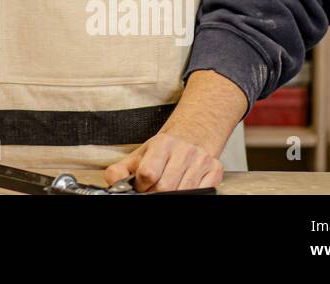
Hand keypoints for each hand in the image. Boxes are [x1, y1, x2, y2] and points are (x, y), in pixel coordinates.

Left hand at [104, 126, 224, 192]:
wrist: (192, 135)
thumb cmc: (163, 150)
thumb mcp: (139, 155)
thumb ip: (120, 170)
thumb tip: (113, 182)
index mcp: (162, 143)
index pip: (148, 173)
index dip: (142, 184)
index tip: (142, 184)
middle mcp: (184, 150)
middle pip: (165, 187)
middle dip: (156, 192)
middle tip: (154, 187)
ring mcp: (202, 160)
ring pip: (183, 192)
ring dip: (173, 193)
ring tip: (168, 186)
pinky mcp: (215, 171)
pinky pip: (201, 192)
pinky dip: (190, 193)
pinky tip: (183, 185)